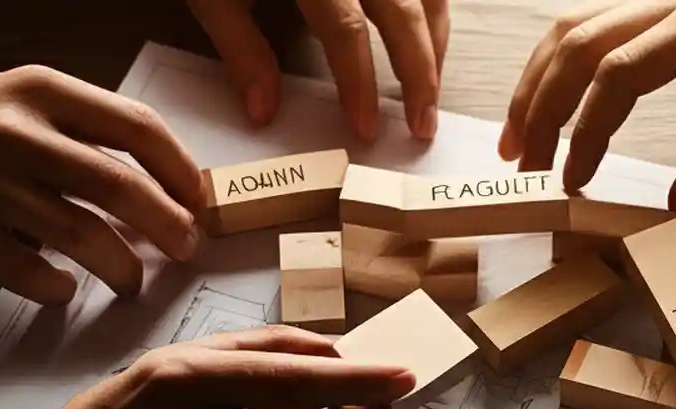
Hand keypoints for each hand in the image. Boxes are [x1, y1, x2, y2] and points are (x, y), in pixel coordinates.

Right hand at [0, 66, 203, 304]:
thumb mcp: (8, 104)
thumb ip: (77, 130)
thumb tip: (163, 178)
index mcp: (37, 90)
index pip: (137, 127)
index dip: (181, 172)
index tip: (200, 203)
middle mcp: (12, 130)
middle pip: (122, 186)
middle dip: (169, 226)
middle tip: (186, 250)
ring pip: (84, 235)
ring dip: (122, 268)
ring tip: (130, 282)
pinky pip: (32, 273)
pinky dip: (58, 289)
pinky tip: (63, 290)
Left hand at [187, 0, 449, 139]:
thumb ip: (240, 44)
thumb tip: (263, 111)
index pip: (347, 31)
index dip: (360, 84)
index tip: (366, 129)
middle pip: (404, 14)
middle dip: (420, 74)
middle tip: (424, 125)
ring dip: (435, 41)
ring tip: (432, 85)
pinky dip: (433, 4)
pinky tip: (428, 30)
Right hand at [500, 0, 675, 214]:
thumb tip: (675, 206)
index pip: (618, 77)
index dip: (584, 132)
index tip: (573, 183)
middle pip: (578, 45)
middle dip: (539, 109)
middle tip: (523, 169)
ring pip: (577, 25)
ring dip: (539, 81)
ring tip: (519, 137)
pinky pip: (598, 20)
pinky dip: (564, 61)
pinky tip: (553, 95)